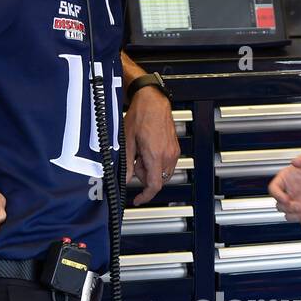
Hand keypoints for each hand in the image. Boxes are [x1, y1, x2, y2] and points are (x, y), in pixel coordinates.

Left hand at [124, 87, 179, 205]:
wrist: (153, 101)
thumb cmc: (141, 116)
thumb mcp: (127, 142)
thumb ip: (127, 163)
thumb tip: (126, 178)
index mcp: (155, 156)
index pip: (154, 186)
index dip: (145, 196)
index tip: (138, 199)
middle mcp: (167, 156)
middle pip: (157, 180)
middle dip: (145, 176)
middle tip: (135, 162)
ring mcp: (173, 152)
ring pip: (162, 172)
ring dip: (151, 169)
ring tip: (142, 153)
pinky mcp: (175, 147)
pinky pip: (167, 163)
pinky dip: (157, 162)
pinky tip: (148, 149)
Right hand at [268, 147, 300, 225]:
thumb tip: (294, 161)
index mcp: (287, 178)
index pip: (274, 189)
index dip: (277, 195)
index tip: (286, 199)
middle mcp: (291, 192)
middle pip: (280, 206)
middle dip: (289, 208)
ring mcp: (299, 203)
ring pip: (290, 216)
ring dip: (299, 216)